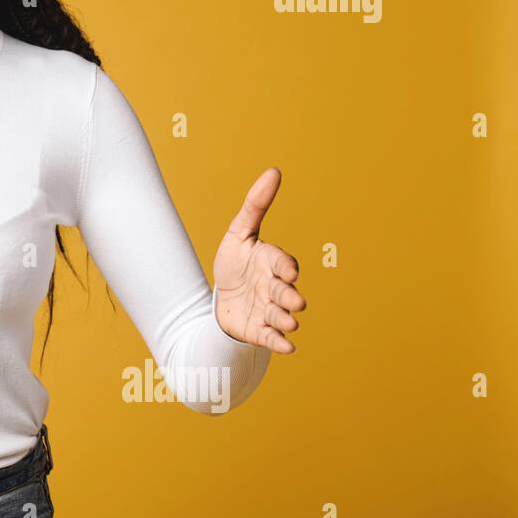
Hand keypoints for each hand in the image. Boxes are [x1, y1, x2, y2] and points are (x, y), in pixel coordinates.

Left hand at [212, 167, 306, 353]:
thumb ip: (255, 205)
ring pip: (280, 315)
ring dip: (286, 320)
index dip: (285, 267)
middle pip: (283, 291)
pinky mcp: (259, 330)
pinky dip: (280, 342)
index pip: (282, 264)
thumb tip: (274, 170)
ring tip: (291, 323)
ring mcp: (268, 310)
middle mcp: (274, 288)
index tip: (288, 271)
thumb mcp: (239, 232)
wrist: (222, 297)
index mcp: (272, 263)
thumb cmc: (234, 261)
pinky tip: (289, 347)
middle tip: (295, 301)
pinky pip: (272, 337)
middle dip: (289, 296)